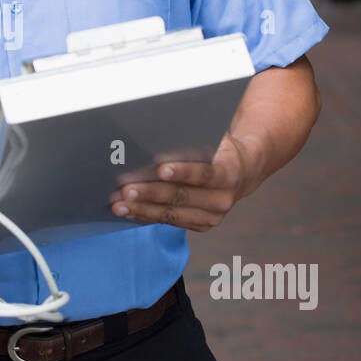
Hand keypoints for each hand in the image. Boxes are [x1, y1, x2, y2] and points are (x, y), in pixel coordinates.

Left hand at [108, 134, 251, 232]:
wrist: (242, 172)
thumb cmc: (219, 148)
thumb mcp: (214, 138)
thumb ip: (193, 141)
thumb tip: (156, 135)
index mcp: (228, 174)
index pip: (204, 174)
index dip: (183, 172)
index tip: (160, 168)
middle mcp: (222, 199)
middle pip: (182, 197)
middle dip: (151, 193)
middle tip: (126, 189)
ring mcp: (212, 216)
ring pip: (173, 214)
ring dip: (143, 209)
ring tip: (119, 205)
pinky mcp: (201, 225)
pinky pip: (170, 222)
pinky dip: (147, 216)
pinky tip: (129, 211)